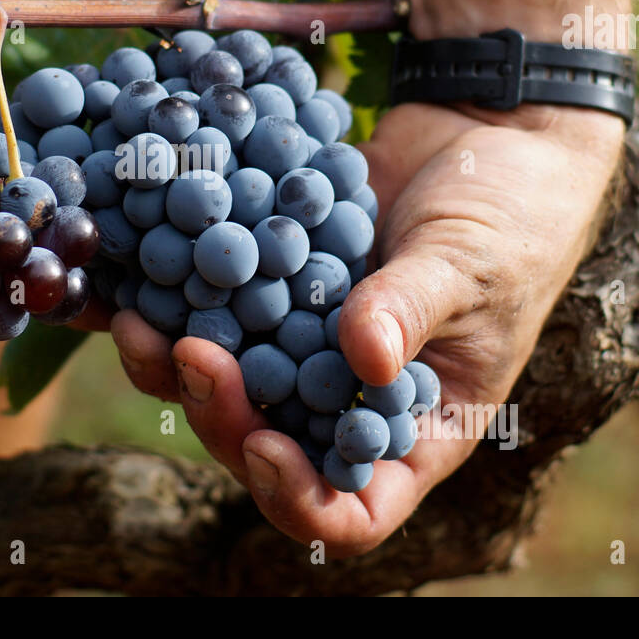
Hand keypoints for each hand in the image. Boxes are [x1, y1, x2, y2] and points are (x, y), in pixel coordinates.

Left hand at [112, 102, 624, 556]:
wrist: (486, 128)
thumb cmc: (514, 214)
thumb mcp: (474, 265)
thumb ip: (414, 308)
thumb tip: (358, 356)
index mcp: (415, 427)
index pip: (353, 510)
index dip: (297, 498)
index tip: (262, 443)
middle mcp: (347, 399)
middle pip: (265, 446)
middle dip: (216, 412)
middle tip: (186, 351)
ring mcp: (303, 343)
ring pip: (225, 382)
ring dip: (172, 362)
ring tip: (132, 319)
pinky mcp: (271, 284)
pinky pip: (216, 306)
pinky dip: (169, 296)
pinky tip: (124, 273)